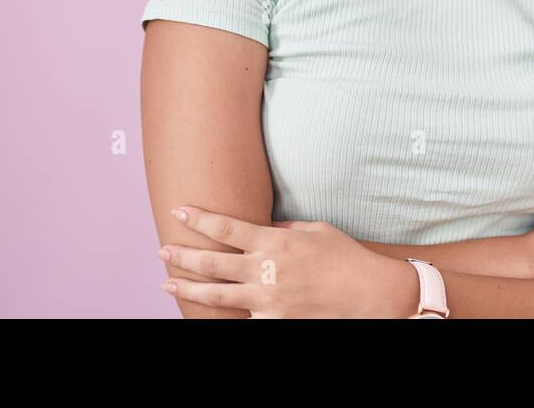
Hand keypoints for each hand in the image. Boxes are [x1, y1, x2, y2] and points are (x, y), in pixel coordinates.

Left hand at [158, 206, 415, 317]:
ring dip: (189, 289)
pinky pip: (244, 316)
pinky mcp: (275, 321)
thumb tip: (263, 230)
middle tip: (163, 250)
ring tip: (168, 285)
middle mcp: (266, 270)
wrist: (370, 294)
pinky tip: (211, 312)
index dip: (198, 219)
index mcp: (275, 242)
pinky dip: (228, 313)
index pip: (226, 228)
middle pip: (212, 263)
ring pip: (217, 296)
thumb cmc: (346, 257)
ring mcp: (268, 299)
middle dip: (182, 255)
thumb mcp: (314, 230)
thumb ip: (284, 230)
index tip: (179, 211)